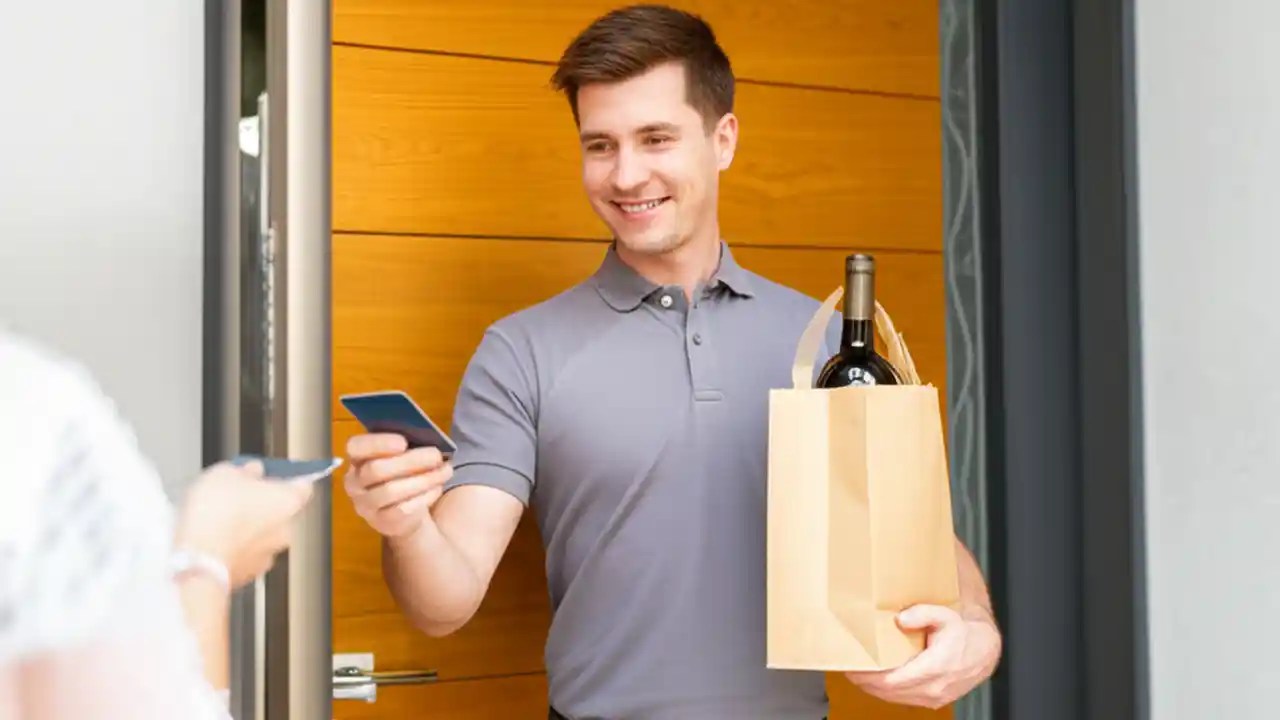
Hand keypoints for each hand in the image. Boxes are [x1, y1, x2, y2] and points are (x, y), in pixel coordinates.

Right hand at [175, 460, 315, 588]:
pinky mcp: (248, 574)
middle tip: (237, 496)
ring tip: (220, 520)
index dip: (288, 479)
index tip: (275, 475)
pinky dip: (235, 548)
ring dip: (248, 529)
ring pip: (263, 536)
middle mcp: (285, 531)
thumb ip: (245, 470)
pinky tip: (214, 540)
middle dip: (262, 505)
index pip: (303, 486)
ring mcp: (268, 555)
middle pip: (281, 512)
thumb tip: (251, 471)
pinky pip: (246, 555)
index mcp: (289, 502)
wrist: (197, 559)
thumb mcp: (226, 474)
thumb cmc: (215, 515)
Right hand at [343, 433, 452, 538]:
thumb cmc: (403, 473)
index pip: (355, 447)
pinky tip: (437, 488)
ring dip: (423, 479)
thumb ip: (407, 445)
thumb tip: (425, 437)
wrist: (405, 511)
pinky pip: (403, 509)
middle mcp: (355, 483)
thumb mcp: (402, 456)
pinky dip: (424, 496)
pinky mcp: (382, 523)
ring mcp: (366, 506)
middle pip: (376, 469)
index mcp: (357, 458)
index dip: (378, 443)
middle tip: (436, 455)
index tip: (403, 442)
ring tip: (445, 471)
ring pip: (391, 490)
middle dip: (410, 460)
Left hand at [843, 604, 1001, 709]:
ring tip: (857, 672)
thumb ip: (924, 613)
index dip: (868, 676)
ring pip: (894, 698)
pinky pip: (902, 698)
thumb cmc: (964, 634)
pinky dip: (886, 691)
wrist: (983, 651)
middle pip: (888, 692)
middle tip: (848, 667)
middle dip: (865, 681)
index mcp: (934, 669)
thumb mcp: (946, 615)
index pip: (891, 681)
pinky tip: (876, 679)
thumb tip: (901, 619)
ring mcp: (933, 697)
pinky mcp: (932, 700)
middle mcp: (933, 688)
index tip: (853, 666)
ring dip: (873, 687)